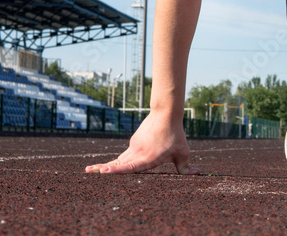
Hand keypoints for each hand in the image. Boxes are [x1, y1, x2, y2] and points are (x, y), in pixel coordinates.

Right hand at [85, 110, 199, 174]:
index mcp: (148, 157)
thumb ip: (186, 167)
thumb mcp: (183, 152)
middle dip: (103, 169)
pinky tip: (109, 168)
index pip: (130, 166)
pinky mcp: (134, 142)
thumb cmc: (176, 134)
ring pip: (119, 159)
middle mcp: (138, 152)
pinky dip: (117, 162)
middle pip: (119, 163)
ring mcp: (134, 147)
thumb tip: (198, 174)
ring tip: (91, 170)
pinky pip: (124, 155)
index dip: (117, 170)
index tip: (104, 172)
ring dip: (106, 165)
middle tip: (88, 172)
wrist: (166, 113)